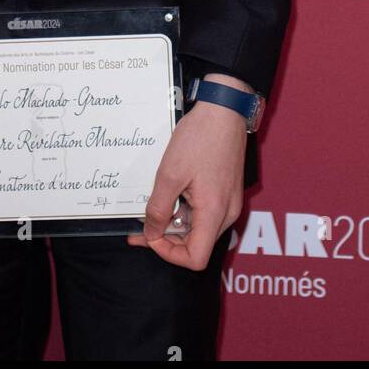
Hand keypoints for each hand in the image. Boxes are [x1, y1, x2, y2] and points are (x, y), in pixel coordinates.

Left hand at [127, 98, 245, 268]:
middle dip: (167, 238)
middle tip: (140, 226)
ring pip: (199, 228)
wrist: (224, 110)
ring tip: (152, 207)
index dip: (169, 253)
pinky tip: (170, 194)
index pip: (196, 258)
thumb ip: (159, 208)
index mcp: (215, 212)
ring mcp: (228, 202)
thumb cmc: (200, 137)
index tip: (149, 236)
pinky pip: (205, 212)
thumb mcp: (170, 174)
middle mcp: (226, 213)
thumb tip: (152, 233)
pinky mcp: (226, 191)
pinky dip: (185, 210)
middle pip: (196, 244)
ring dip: (175, 223)